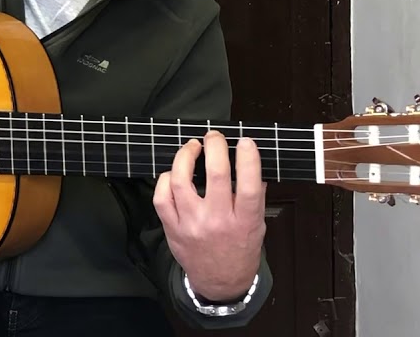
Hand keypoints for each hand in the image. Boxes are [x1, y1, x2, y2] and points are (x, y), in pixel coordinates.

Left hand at [153, 130, 265, 301]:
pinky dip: (165, 180)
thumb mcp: (258, 226)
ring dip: (185, 156)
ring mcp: (192, 225)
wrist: (220, 281)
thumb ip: (255, 196)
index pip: (249, 185)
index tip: (244, 142)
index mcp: (244, 221)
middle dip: (214, 147)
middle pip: (215, 176)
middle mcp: (218, 222)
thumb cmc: (240, 249)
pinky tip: (173, 173)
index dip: (247, 159)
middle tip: (214, 137)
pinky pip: (161, 198)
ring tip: (191, 147)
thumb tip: (252, 162)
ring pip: (181, 181)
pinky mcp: (172, 228)